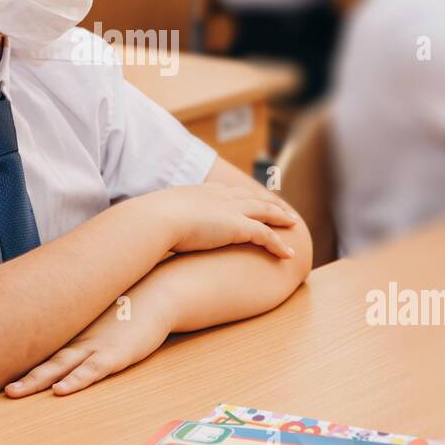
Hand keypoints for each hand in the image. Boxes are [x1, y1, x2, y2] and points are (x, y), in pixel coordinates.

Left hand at [5, 289, 171, 397]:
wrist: (155, 292)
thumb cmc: (124, 308)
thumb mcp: (92, 315)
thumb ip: (71, 325)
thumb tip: (47, 329)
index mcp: (67, 333)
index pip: (32, 347)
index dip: (7, 358)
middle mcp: (74, 340)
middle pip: (38, 358)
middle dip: (13, 373)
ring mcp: (93, 347)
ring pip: (59, 367)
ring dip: (35, 380)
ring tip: (13, 393)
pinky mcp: (114, 355)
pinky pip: (91, 370)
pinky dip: (74, 381)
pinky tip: (60, 390)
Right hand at [141, 182, 299, 258]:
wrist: (156, 218)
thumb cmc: (150, 221)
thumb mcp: (157, 217)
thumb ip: (162, 222)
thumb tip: (150, 229)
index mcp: (201, 192)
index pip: (229, 191)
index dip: (243, 196)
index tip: (251, 198)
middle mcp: (220, 196)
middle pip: (252, 197)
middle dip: (269, 202)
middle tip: (281, 207)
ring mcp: (231, 210)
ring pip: (266, 212)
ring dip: (281, 218)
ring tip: (294, 224)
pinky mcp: (239, 227)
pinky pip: (267, 236)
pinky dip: (279, 244)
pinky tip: (289, 253)